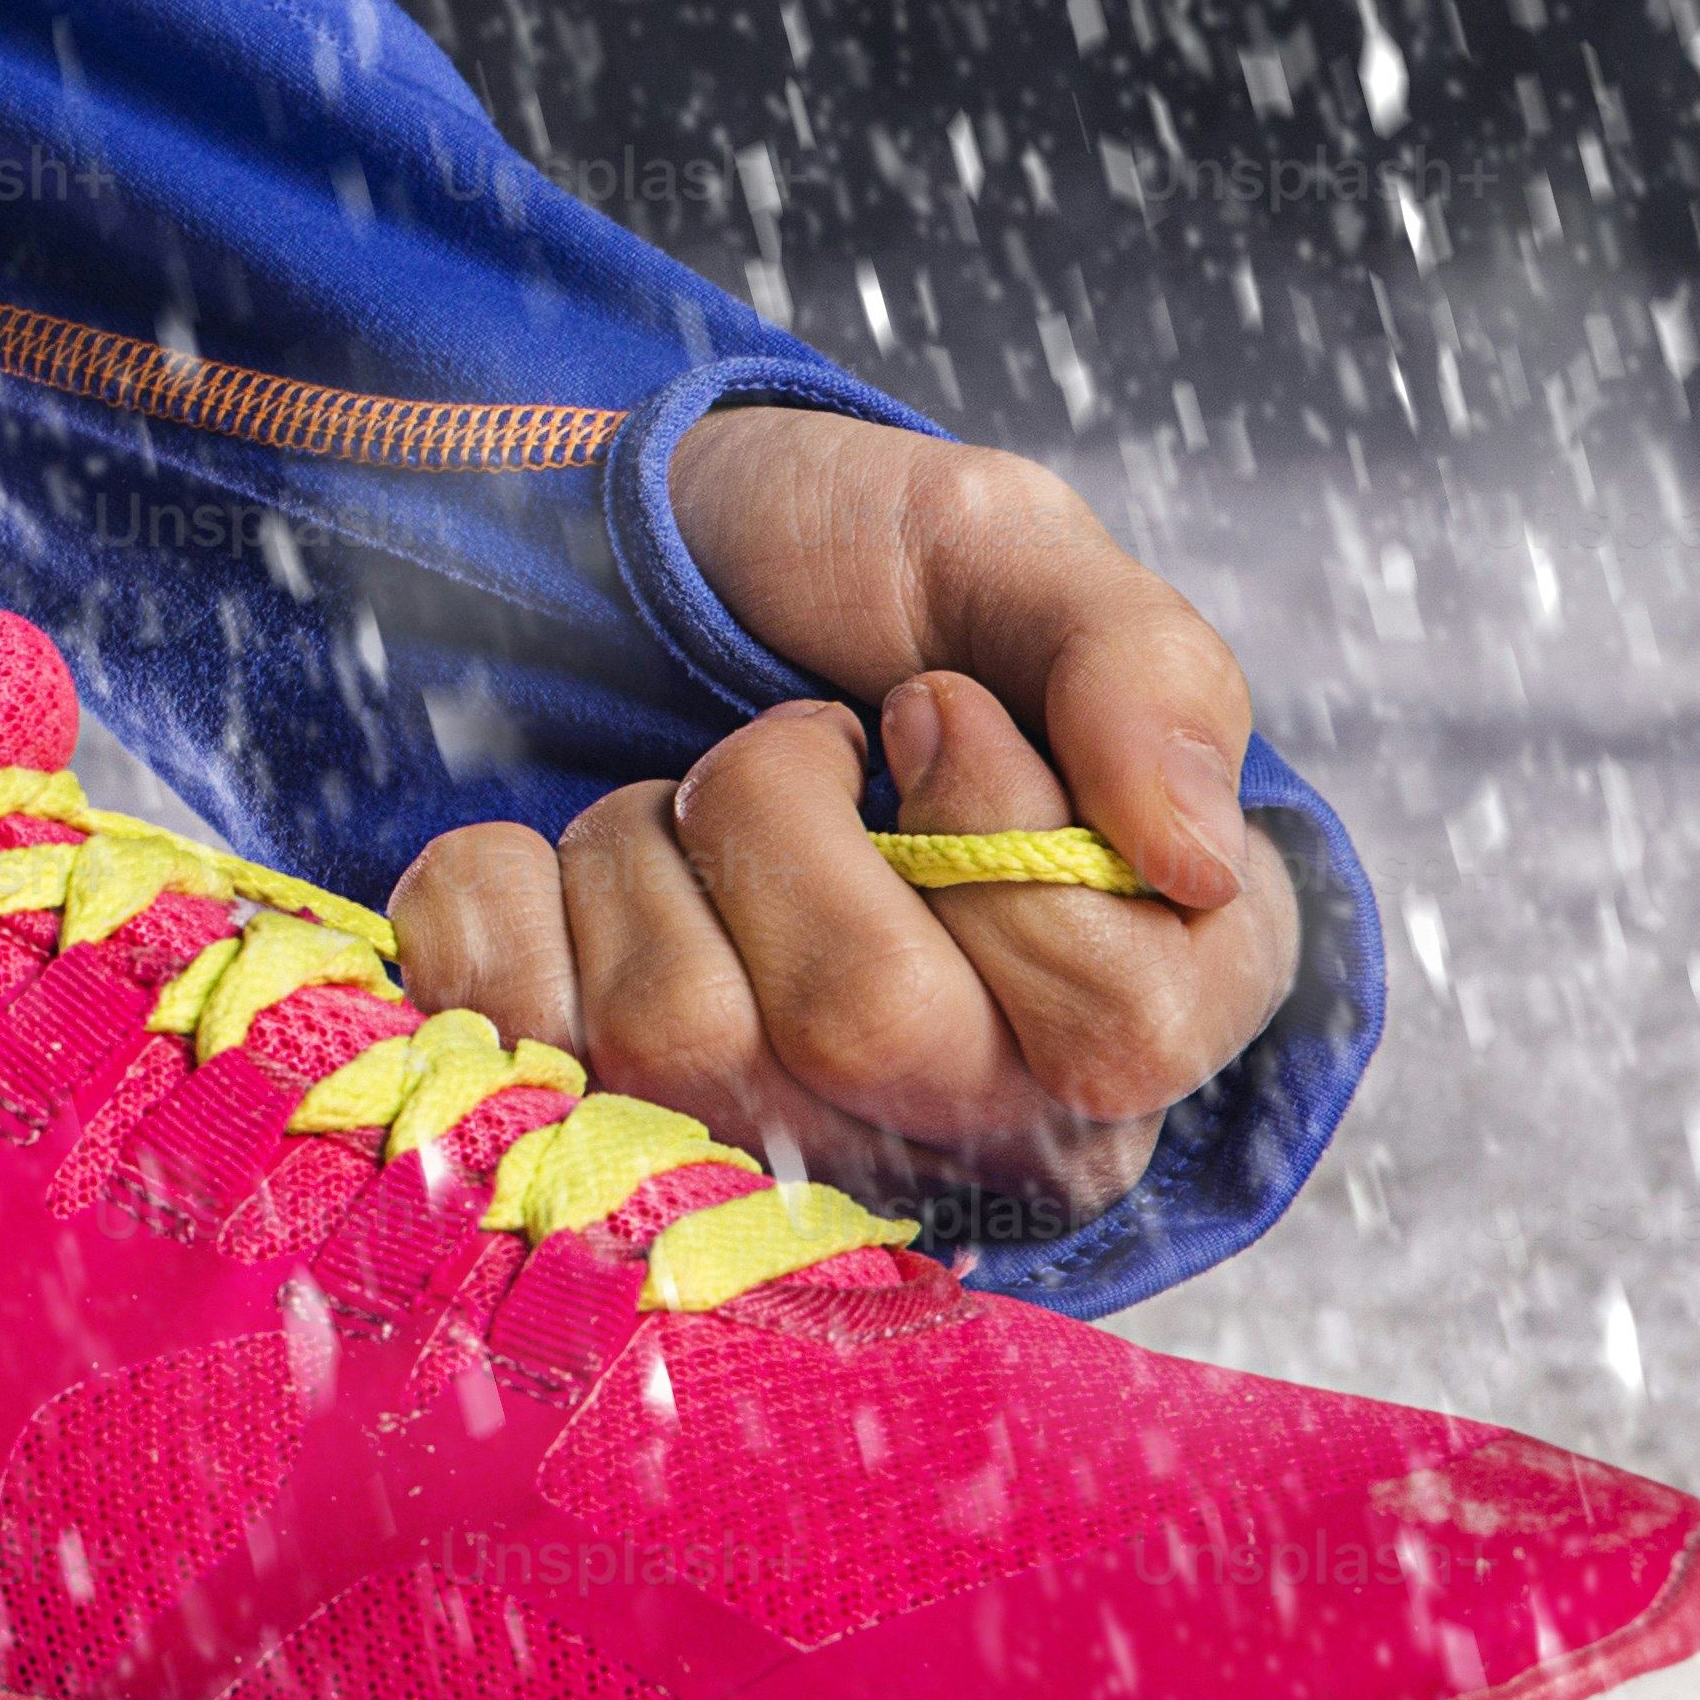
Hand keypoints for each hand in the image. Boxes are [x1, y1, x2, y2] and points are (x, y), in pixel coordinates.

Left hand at [386, 411, 1304, 1222]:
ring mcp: (768, 1145)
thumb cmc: (846, 581)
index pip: (1114, 1026)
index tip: (930, 706)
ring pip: (677, 1030)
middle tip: (795, 738)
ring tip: (685, 803)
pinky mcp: (580, 1120)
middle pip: (870, 1024)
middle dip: (783, 809)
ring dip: (644, 839)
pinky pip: (503, 1024)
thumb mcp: (1009, 554)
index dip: (995, 826)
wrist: (625, 563)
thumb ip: (1142, 671)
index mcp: (1139, 999)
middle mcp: (966, 1119)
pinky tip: (560, 860)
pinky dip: (499, 886)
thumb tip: (1200, 855)